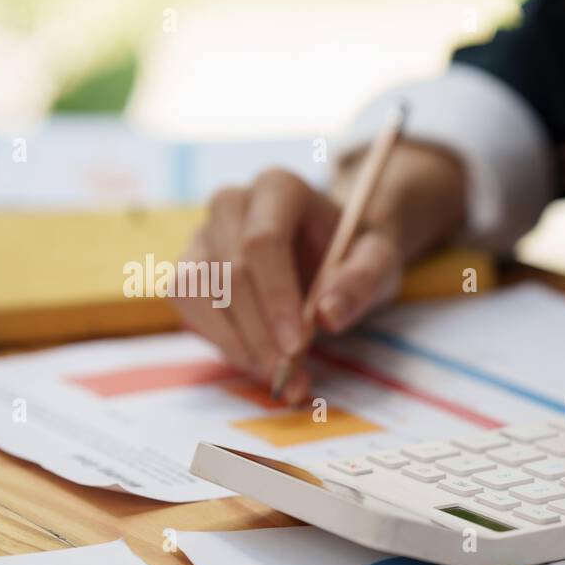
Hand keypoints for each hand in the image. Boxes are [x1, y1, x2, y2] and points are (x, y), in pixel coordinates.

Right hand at [174, 142, 464, 402]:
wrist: (333, 250)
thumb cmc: (355, 253)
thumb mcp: (378, 263)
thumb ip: (362, 282)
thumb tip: (329, 315)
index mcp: (279, 188)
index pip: (263, 242)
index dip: (276, 299)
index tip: (297, 346)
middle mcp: (232, 202)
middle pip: (228, 270)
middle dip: (257, 331)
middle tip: (288, 375)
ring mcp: (204, 232)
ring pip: (197, 289)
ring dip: (233, 341)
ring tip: (274, 375)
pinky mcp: (190, 265)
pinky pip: (186, 305)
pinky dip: (217, 339)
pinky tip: (253, 361)